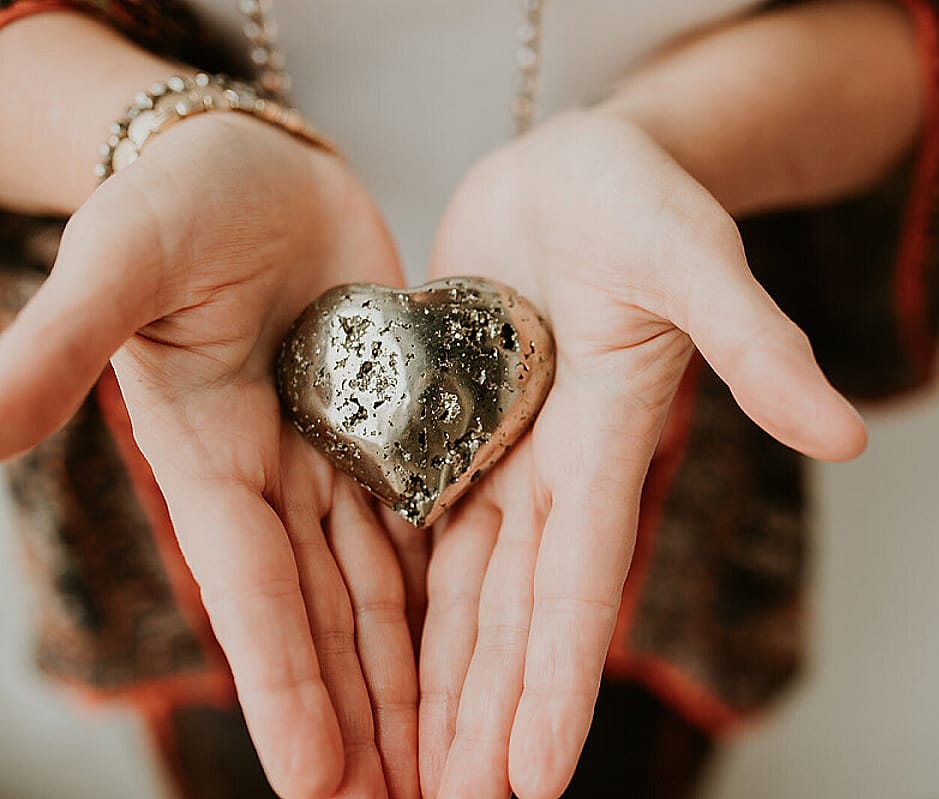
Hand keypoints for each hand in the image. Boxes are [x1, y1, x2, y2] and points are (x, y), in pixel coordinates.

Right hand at [0, 113, 421, 797]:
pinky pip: (429, 516)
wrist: (250, 159)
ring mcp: (342, 453)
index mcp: (209, 461)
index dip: (287, 689)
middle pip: (331, 619)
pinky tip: (477, 648)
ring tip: (445, 760)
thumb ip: (59, 346)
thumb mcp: (119, 265)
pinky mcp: (397, 419)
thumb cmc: (175, 198)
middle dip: (363, 717)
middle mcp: (278, 477)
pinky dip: (448, 587)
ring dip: (411, 676)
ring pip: (385, 587)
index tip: (318, 783)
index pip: (256, 597)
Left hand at [418, 110, 866, 798]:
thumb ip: (756, 348)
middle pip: (515, 616)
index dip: (559, 683)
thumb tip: (844, 436)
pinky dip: (401, 598)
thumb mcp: (695, 259)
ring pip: (460, 590)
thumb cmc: (645, 198)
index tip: (533, 781)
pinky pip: (415, 525)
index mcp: (606, 443)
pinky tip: (379, 659)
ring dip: (445, 681)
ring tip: (420, 769)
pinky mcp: (445, 419)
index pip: (580, 586)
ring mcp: (495, 449)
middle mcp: (551, 468)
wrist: (581, 166)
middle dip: (491, 717)